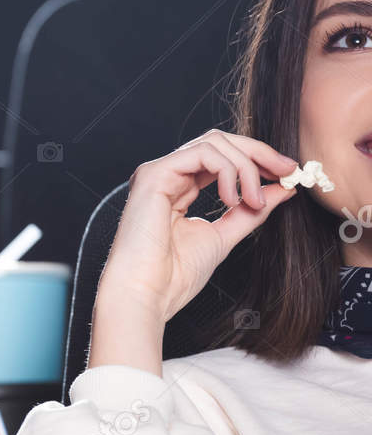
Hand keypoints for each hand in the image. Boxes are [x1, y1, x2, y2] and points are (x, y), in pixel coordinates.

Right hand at [90, 130, 298, 373]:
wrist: (147, 293)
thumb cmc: (173, 275)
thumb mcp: (224, 236)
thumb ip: (250, 211)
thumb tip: (283, 189)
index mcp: (178, 189)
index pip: (221, 158)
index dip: (257, 161)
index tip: (288, 175)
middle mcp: (167, 175)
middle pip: (219, 141)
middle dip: (258, 153)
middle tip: (287, 171)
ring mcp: (158, 172)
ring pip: (214, 143)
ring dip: (246, 167)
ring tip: (254, 201)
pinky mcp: (154, 174)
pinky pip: (203, 154)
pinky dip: (228, 171)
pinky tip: (233, 199)